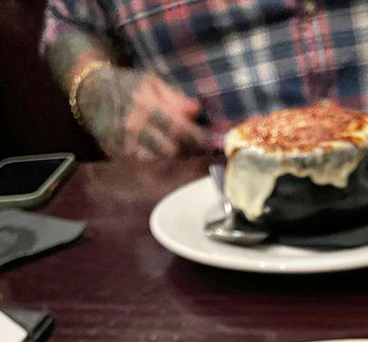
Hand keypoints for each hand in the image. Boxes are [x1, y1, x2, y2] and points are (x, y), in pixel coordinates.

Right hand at [78, 67, 207, 158]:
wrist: (89, 92)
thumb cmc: (126, 85)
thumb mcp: (151, 82)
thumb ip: (175, 98)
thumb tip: (196, 111)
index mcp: (145, 106)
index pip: (180, 129)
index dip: (198, 139)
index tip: (210, 143)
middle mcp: (134, 127)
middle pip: (171, 150)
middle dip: (186, 152)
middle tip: (194, 151)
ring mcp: (124, 143)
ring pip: (158, 162)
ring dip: (173, 161)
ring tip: (179, 156)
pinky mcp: (117, 154)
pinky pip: (143, 166)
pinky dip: (155, 165)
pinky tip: (160, 160)